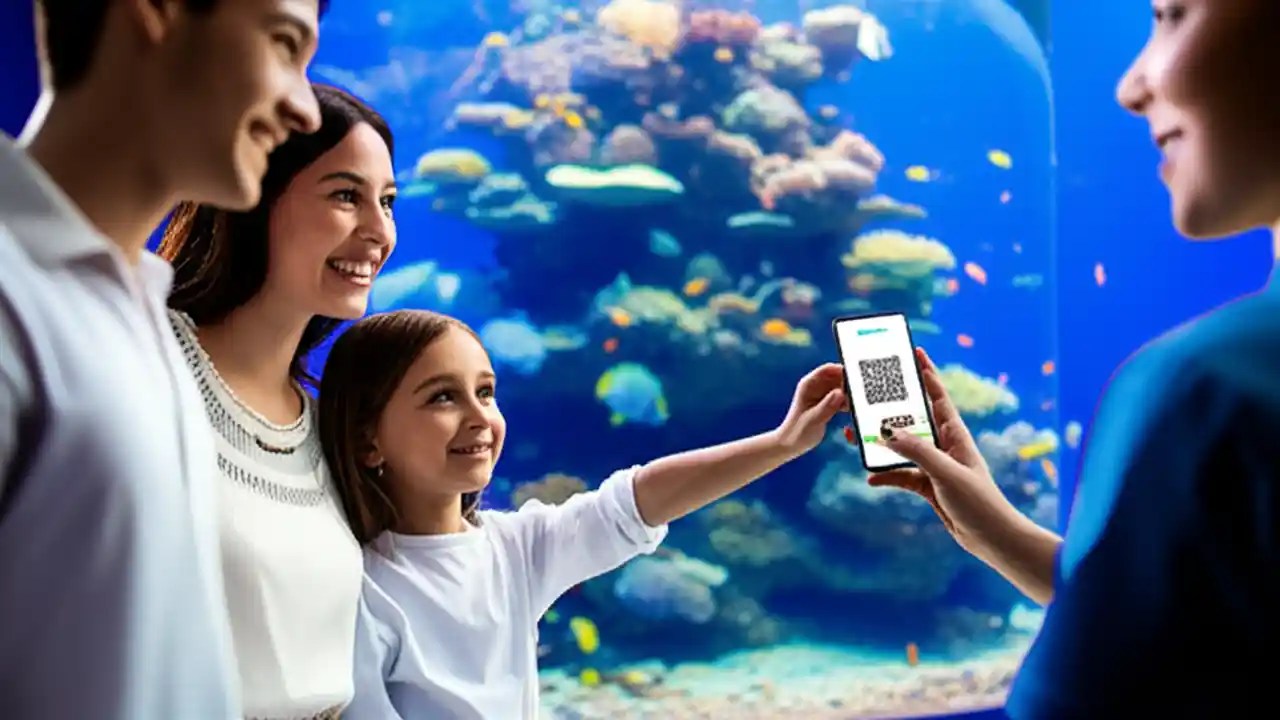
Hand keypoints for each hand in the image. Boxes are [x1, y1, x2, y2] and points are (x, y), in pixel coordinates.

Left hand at [775, 363, 847, 455]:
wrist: (791, 444)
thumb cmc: (797, 432)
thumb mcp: (814, 419)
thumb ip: (827, 406)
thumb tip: (840, 393)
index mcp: (809, 385)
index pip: (828, 370)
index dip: (842, 371)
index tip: (856, 378)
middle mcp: (816, 387)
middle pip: (837, 377)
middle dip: (849, 384)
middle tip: (860, 394)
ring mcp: (822, 395)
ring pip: (841, 388)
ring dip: (850, 395)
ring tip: (856, 404)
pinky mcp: (827, 404)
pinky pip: (841, 398)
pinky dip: (848, 403)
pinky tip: (851, 411)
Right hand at [864, 348, 1020, 555]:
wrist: (991, 538)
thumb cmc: (978, 502)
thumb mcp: (946, 473)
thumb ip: (917, 450)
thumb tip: (887, 431)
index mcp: (955, 434)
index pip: (937, 395)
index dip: (926, 372)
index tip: (913, 351)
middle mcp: (944, 445)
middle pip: (913, 418)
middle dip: (890, 408)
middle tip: (866, 394)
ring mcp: (935, 465)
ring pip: (902, 447)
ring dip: (881, 444)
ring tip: (856, 437)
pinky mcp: (928, 485)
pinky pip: (901, 475)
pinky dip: (885, 475)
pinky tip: (870, 479)